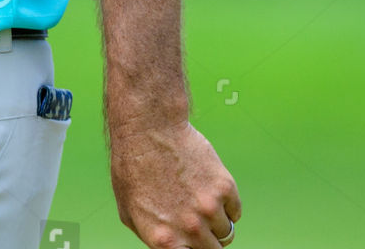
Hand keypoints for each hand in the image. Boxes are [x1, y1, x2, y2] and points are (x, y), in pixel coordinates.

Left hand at [109, 118, 241, 247]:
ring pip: (226, 233)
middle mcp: (189, 229)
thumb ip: (152, 238)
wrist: (149, 127)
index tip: (194, 244)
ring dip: (215, 222)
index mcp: (165, 240)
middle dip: (205, 241)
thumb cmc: (132, 167)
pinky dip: (226, 205)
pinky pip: (235, 212)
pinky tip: (207, 186)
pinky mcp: (225, 188)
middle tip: (195, 223)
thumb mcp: (129, 211)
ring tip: (196, 199)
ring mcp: (210, 209)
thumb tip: (173, 248)